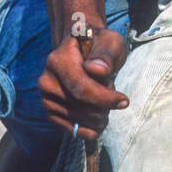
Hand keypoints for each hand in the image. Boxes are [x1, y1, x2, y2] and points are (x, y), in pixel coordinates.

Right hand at [39, 26, 128, 141]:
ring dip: (97, 118)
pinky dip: (86, 129)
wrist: (83, 51)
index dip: (104, 98)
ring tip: (107, 105)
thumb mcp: (109, 41)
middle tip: (116, 99)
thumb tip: (98, 70)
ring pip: (75, 118)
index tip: (124, 101)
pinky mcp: (49, 109)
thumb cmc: (99, 45)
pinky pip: (67, 127)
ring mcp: (46, 96)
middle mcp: (47, 78)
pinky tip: (98, 125)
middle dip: (103, 107)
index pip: (81, 87)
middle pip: (79, 105)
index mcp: (59, 59)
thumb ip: (105, 54)